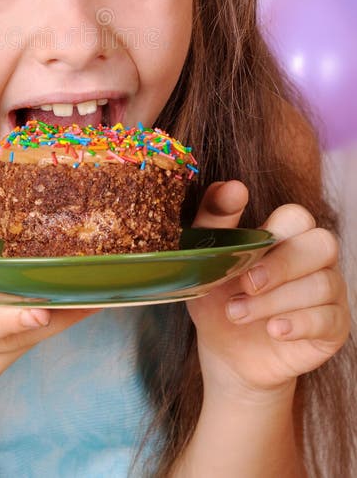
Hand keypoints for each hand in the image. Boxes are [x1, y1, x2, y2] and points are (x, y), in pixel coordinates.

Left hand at [186, 182, 350, 397]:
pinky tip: (273, 330)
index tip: (241, 245)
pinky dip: (299, 323)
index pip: (298, 216)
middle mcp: (314, 259)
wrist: (225, 353)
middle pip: (321, 244)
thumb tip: (232, 187)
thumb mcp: (207, 259)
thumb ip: (215, 221)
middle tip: (245, 283)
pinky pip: (329, 319)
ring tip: (237, 313)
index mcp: (286, 235)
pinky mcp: (333, 328)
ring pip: (322, 284)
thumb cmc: (218, 297)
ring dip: (275, 300)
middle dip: (281, 264)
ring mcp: (329, 293)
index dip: (275, 228)